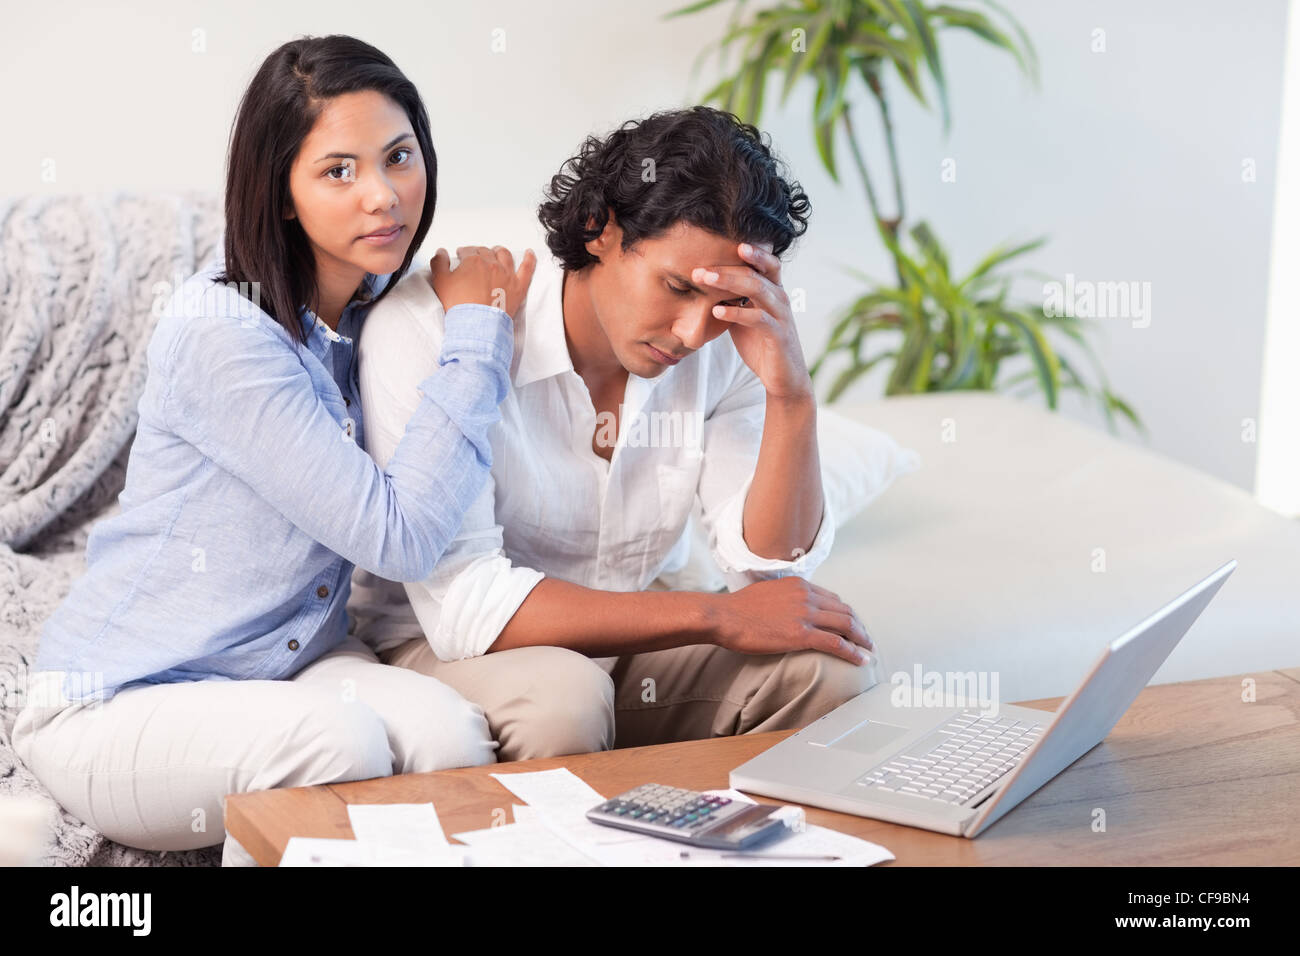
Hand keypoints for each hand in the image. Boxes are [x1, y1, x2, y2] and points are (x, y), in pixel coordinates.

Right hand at [429, 246, 535, 319]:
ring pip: (505, 256)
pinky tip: (529, 253)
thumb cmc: (459, 307)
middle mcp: (492, 264)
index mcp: (474, 261)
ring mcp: (507, 275)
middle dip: (479, 253)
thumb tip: (441, 252)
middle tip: (475, 258)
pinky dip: (530, 259)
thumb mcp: (441, 282)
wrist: (475, 326)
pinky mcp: (518, 287)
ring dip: (499, 251)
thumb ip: (439, 263)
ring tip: (497, 252)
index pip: (468, 251)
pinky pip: (527, 269)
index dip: (463, 253)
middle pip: (486, 252)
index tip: (461, 256)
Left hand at [692, 243, 812, 401]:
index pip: (764, 262)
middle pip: (754, 272)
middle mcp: (780, 298)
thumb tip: (704, 285)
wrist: (782, 377)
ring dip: (728, 282)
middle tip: (699, 267)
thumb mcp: (744, 317)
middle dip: (725, 267)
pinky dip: (736, 313)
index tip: (721, 241)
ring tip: (704, 279)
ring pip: (757, 289)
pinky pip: (758, 318)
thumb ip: (731, 299)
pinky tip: (717, 311)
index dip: (748, 250)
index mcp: (773, 291)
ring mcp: (781, 315)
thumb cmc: (761, 344)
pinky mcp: (778, 335)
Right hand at [712, 577, 873, 665]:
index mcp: (799, 585)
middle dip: (858, 626)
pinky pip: (836, 643)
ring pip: (845, 625)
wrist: (724, 615)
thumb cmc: (737, 608)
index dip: (846, 613)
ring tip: (868, 650)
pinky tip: (860, 660)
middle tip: (865, 639)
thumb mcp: (766, 592)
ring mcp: (805, 614)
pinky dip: (852, 652)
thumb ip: (783, 596)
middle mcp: (806, 596)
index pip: (832, 598)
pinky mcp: (801, 634)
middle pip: (844, 610)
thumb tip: (787, 608)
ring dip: (861, 639)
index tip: (851, 624)